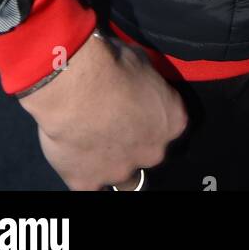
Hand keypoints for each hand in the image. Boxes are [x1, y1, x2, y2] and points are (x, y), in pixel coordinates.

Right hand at [18, 31, 188, 190]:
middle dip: (135, 141)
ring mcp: (121, 170)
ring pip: (125, 179)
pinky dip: (84, 175)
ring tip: (96, 145)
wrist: (76, 85)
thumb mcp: (142, 62)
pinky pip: (90, 187)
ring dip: (115, 164)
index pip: (169, 125)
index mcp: (172, 122)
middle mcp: (153, 152)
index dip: (152, 116)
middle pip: (149, 152)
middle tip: (113, 122)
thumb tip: (139, 80)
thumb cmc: (111, 65)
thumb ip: (146, 82)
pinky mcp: (88, 182)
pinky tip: (76, 160)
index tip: (138, 107)